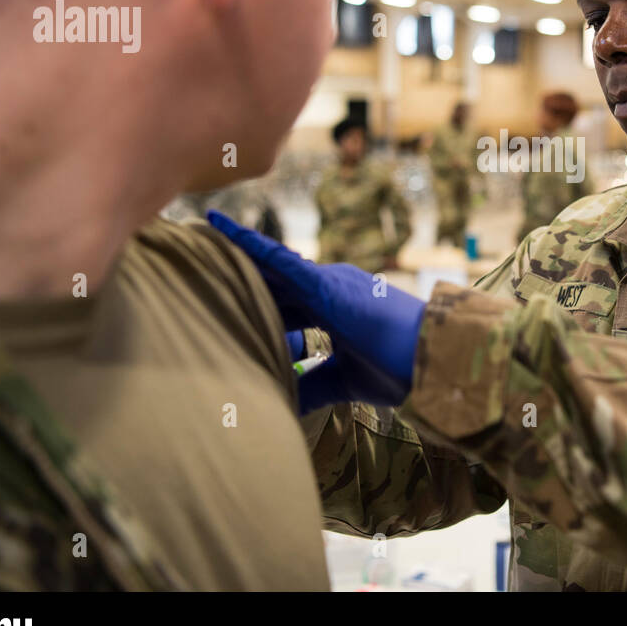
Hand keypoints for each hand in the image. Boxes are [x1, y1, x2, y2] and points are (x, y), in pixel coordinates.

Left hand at [207, 211, 425, 409]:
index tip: (222, 290)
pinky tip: (221, 230)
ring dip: (236, 248)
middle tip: (196, 253)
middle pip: (273, 277)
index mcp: (333, 308)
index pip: (285, 299)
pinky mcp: (327, 285)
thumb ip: (311, 382)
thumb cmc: (398, 368)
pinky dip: (250, 245)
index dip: (254, 295)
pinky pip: (280, 261)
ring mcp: (328, 282)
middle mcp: (328, 287)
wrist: (430, 361)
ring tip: (200, 227)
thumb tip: (280, 398)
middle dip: (239, 267)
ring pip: (271, 262)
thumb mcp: (343, 379)